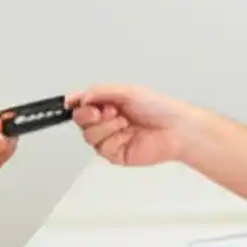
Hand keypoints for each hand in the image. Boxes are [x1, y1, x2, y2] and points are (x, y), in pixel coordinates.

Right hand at [65, 85, 199, 166]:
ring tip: (122, 120)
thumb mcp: (127, 91)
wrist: (176, 129)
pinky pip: (102, 149)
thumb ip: (101, 92)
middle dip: (87, 115)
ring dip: (103, 126)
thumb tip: (81, 96)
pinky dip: (111, 138)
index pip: (84, 104)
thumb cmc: (158, 107)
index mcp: (109, 103)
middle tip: (102, 111)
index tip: (70, 102)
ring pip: (89, 136)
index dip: (75, 103)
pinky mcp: (116, 155)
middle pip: (81, 121)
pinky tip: (126, 132)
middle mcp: (108, 121)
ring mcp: (111, 139)